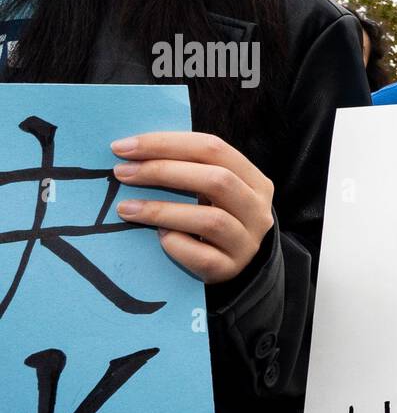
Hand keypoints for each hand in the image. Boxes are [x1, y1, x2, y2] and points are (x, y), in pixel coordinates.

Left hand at [111, 132, 274, 284]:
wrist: (234, 265)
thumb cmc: (211, 216)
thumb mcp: (211, 189)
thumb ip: (188, 168)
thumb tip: (132, 151)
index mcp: (255, 181)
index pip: (214, 149)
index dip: (167, 144)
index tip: (124, 147)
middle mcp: (257, 210)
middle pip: (217, 180)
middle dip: (162, 171)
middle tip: (122, 173)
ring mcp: (247, 243)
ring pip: (210, 220)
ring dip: (161, 210)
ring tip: (126, 208)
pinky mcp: (231, 269)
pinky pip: (202, 256)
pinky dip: (176, 244)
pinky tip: (158, 237)